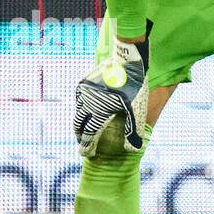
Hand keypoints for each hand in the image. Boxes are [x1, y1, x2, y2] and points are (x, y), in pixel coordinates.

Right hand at [73, 37, 148, 156]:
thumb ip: (132, 129)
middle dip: (79, 135)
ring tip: (84, 128)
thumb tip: (132, 149)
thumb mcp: (136, 109)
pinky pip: (79, 99)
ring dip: (80, 122)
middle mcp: (87, 102)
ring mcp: (84, 91)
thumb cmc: (134, 86)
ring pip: (77, 111)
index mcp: (99, 111)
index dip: (86, 145)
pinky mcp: (85, 81)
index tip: (85, 153)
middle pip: (78, 124)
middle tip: (82, 143)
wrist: (127, 60)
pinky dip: (81, 108)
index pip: (89, 133)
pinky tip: (86, 110)